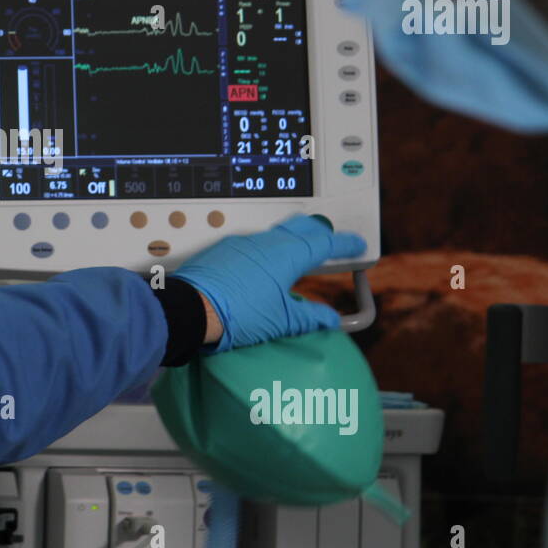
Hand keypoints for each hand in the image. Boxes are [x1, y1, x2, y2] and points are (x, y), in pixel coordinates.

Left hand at [174, 215, 366, 351]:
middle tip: (331, 242)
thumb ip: (310, 317)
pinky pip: (252, 242)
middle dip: (320, 232)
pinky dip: (266, 248)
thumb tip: (329, 320)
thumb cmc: (237, 314)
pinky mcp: (223, 249)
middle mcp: (266, 242)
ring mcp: (242, 242)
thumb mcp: (282, 320)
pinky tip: (263, 264)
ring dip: (291, 239)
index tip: (356, 244)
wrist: (191, 308)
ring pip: (275, 233)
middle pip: (301, 227)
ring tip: (299, 253)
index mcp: (287, 255)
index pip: (325, 243)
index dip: (345, 243)